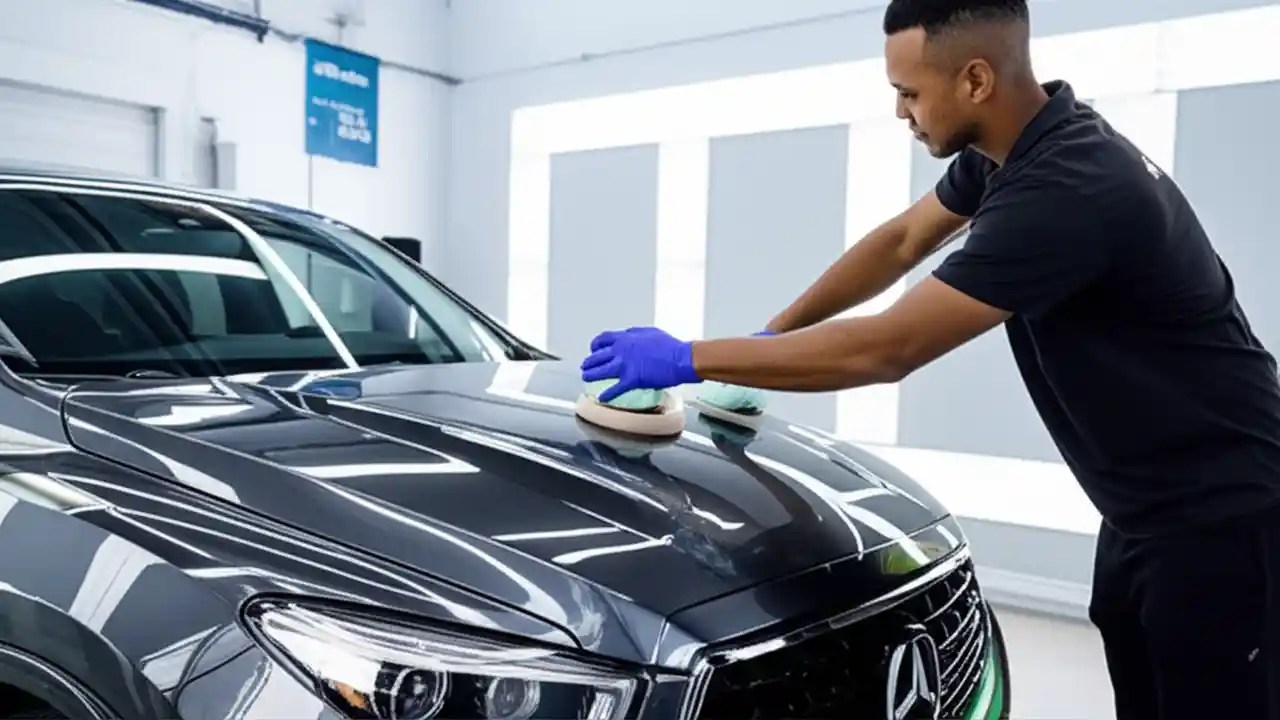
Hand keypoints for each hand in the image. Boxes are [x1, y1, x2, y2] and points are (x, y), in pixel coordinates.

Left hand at [581, 326, 700, 401]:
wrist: (680, 359)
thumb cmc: (669, 346)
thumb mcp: (649, 333)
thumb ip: (635, 335)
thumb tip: (628, 337)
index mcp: (625, 338)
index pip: (603, 339)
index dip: (595, 345)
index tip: (593, 349)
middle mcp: (621, 350)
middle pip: (597, 356)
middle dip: (589, 362)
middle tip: (585, 366)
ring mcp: (624, 365)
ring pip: (601, 371)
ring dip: (591, 375)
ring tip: (586, 378)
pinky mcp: (631, 380)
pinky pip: (615, 389)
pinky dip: (607, 394)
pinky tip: (602, 398)